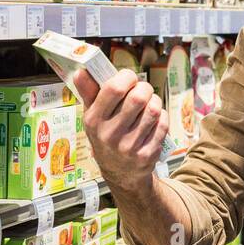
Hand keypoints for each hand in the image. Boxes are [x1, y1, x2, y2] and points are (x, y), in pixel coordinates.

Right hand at [74, 68, 168, 193]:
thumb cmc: (106, 136)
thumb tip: (80, 71)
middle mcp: (110, 134)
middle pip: (138, 97)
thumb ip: (88, 92)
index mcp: (94, 120)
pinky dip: (162, 117)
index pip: (114, 88)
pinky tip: (153, 120)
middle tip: (142, 90)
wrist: (120, 173)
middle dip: (144, 88)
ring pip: (153, 110)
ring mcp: (130, 146)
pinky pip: (163, 124)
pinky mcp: (147, 154)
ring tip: (149, 104)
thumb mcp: (92, 116)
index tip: (129, 78)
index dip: (127, 77)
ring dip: (155, 101)